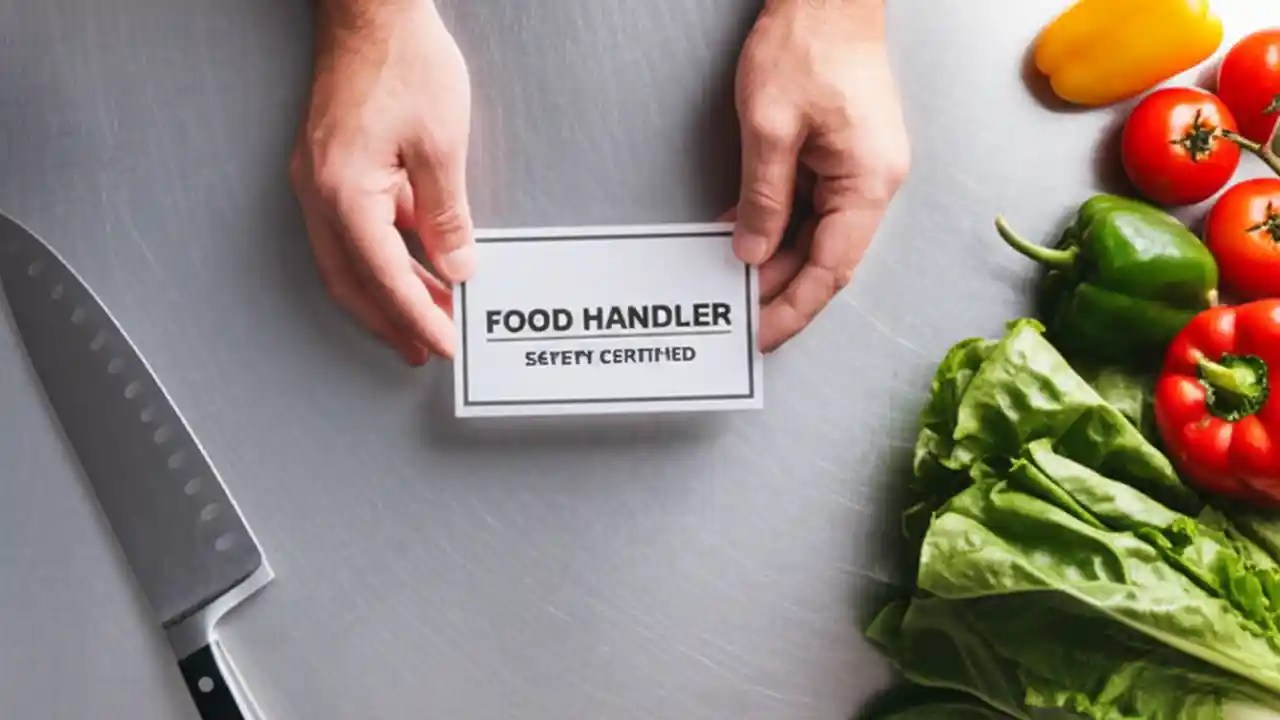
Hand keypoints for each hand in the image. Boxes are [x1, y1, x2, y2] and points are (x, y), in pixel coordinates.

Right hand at [290, 0, 472, 365]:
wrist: (370, 9)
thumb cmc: (400, 60)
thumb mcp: (441, 146)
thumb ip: (447, 217)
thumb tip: (455, 267)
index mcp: (344, 192)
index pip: (383, 277)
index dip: (417, 316)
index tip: (442, 343)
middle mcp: (319, 192)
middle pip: (352, 281)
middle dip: (393, 320)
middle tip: (426, 348)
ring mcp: (319, 180)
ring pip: (348, 260)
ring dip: (386, 293)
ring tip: (426, 316)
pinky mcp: (330, 167)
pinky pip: (351, 231)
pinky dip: (382, 257)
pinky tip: (414, 264)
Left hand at [732, 0, 908, 351]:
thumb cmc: (810, 44)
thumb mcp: (770, 127)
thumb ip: (763, 198)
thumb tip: (753, 252)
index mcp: (868, 182)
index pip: (831, 270)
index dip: (794, 307)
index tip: (762, 333)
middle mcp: (872, 182)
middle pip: (825, 258)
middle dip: (781, 291)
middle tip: (738, 318)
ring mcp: (859, 170)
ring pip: (815, 236)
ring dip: (776, 260)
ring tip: (736, 286)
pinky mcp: (842, 156)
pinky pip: (811, 206)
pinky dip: (778, 226)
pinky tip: (745, 240)